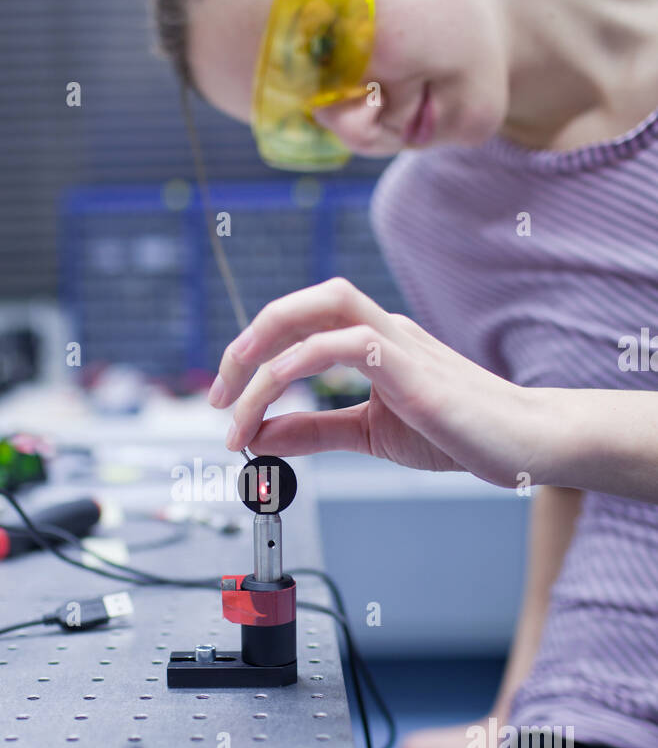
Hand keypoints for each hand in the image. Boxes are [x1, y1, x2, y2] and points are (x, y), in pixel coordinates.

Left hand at [208, 277, 553, 486]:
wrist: (528, 445)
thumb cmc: (461, 433)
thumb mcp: (369, 434)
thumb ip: (314, 430)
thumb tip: (261, 434)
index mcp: (374, 342)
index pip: (301, 324)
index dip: (253, 354)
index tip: (226, 403)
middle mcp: (383, 330)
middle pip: (304, 302)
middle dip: (248, 341)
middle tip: (218, 394)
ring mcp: (399, 343)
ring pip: (319, 310)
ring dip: (263, 355)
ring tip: (234, 406)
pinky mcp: (413, 368)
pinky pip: (345, 344)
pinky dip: (298, 366)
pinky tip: (276, 401)